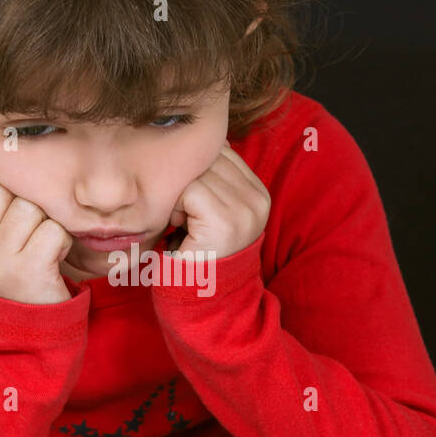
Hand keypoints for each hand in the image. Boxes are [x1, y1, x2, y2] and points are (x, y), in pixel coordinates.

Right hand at [0, 174, 72, 304]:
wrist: (28, 337)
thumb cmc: (19, 282)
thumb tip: (10, 164)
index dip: (2, 191)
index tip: (12, 216)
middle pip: (2, 189)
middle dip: (26, 203)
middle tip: (33, 231)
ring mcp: (1, 260)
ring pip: (30, 206)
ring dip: (47, 222)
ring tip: (45, 245)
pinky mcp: (30, 270)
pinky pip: (53, 230)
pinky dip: (62, 241)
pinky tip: (56, 258)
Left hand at [168, 141, 270, 260]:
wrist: (203, 298)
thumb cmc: (198, 252)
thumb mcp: (212, 210)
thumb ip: (213, 178)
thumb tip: (195, 138)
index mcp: (259, 194)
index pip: (221, 153)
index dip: (197, 173)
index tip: (192, 205)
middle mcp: (258, 200)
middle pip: (208, 160)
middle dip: (187, 184)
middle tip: (184, 216)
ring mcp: (246, 210)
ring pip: (197, 174)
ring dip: (178, 198)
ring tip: (184, 224)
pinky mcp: (226, 221)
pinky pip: (190, 191)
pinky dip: (176, 208)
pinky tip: (181, 229)